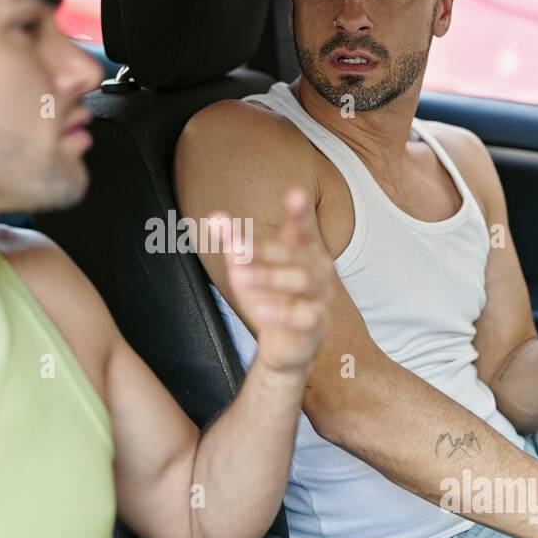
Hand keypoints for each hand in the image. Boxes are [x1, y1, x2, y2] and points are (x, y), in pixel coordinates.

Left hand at [211, 187, 333, 373]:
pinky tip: (258, 311)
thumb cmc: (271, 298)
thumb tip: (215, 217)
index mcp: (305, 249)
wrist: (286, 345)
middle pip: (293, 254)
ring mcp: (322, 296)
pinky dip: (281, 314)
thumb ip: (235, 244)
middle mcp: (319, 269)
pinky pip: (304, 317)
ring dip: (267, 278)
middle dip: (263, 251)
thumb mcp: (249, 270)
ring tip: (238, 278)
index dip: (300, 212)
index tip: (295, 193)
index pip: (304, 227)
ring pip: (300, 282)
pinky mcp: (318, 323)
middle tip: (234, 248)